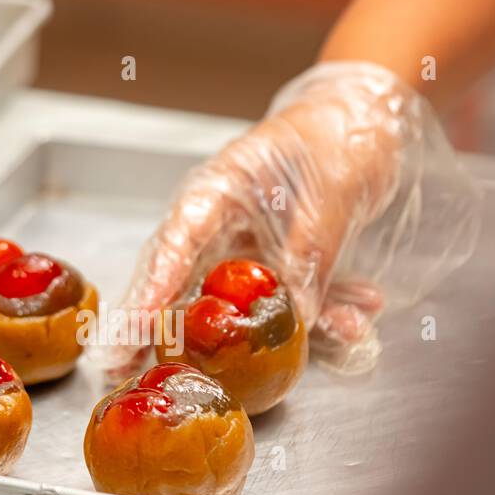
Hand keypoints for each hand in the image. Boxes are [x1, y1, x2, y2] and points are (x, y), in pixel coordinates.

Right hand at [100, 62, 470, 379]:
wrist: (368, 114)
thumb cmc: (340, 133)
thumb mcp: (332, 193)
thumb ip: (311, 255)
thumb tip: (298, 318)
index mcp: (220, 190)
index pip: (175, 246)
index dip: (152, 293)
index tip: (132, 333)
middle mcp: (225, 220)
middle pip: (184, 283)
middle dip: (163, 332)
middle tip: (126, 373)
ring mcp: (250, 242)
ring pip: (241, 301)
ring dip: (262, 338)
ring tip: (260, 380)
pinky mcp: (280, 257)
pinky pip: (293, 295)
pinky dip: (326, 312)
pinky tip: (360, 321)